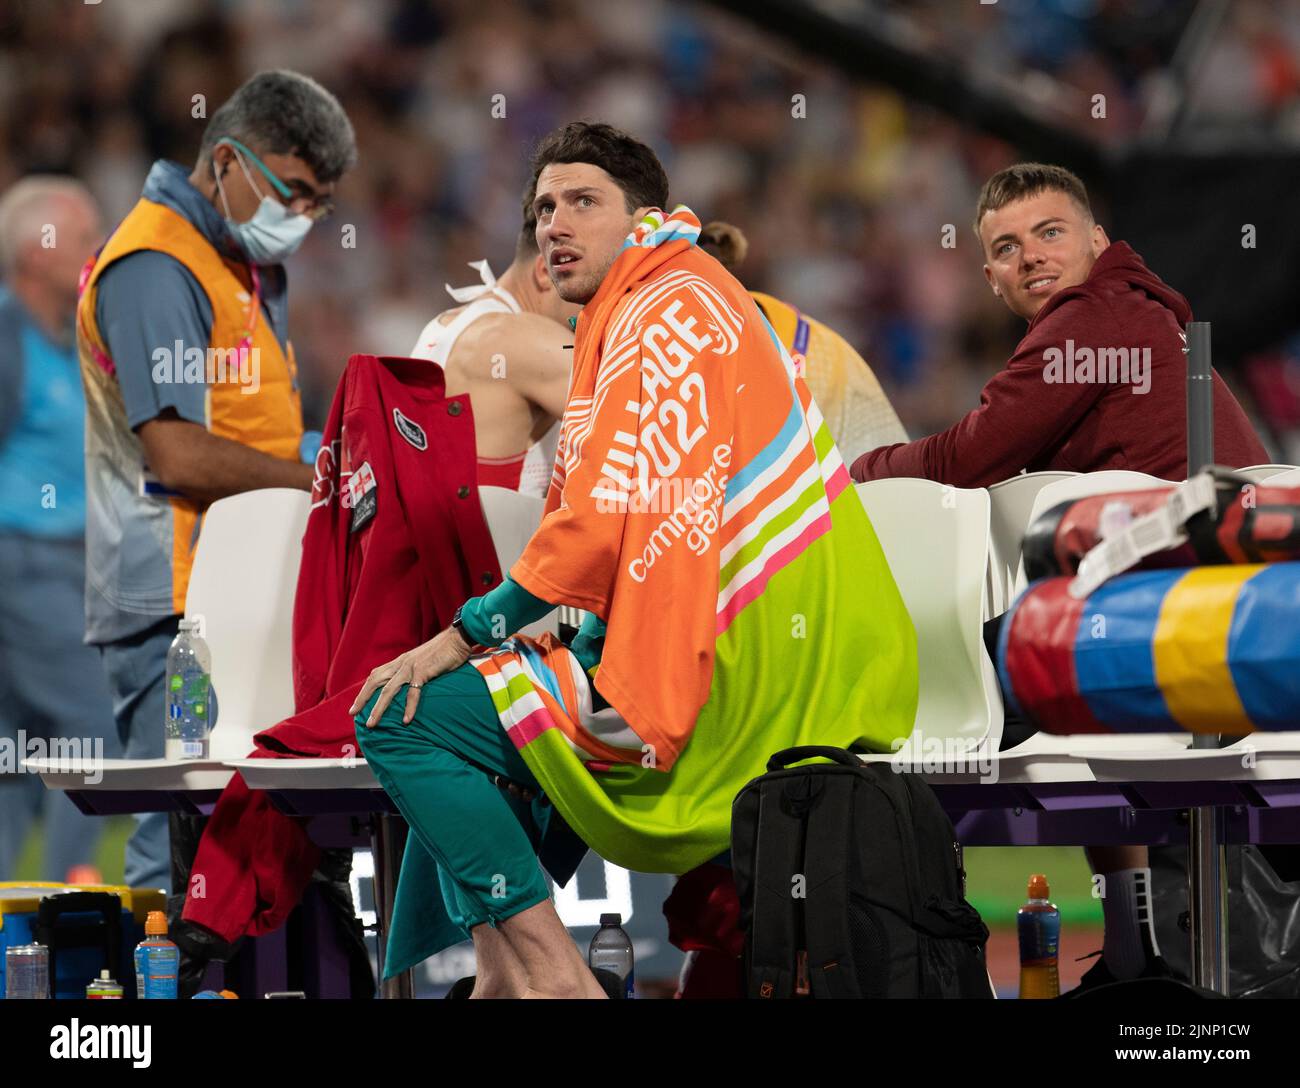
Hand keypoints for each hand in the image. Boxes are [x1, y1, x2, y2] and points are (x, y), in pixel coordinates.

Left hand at [351, 626, 472, 727]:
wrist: (457, 639)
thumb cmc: (443, 651)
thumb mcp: (422, 661)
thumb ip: (413, 671)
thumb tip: (409, 685)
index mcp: (400, 661)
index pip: (375, 675)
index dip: (364, 690)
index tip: (356, 704)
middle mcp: (401, 664)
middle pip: (375, 682)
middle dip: (363, 699)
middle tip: (353, 714)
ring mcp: (411, 667)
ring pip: (389, 690)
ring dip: (379, 708)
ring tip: (371, 723)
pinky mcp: (423, 671)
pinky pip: (413, 692)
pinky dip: (409, 707)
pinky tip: (406, 720)